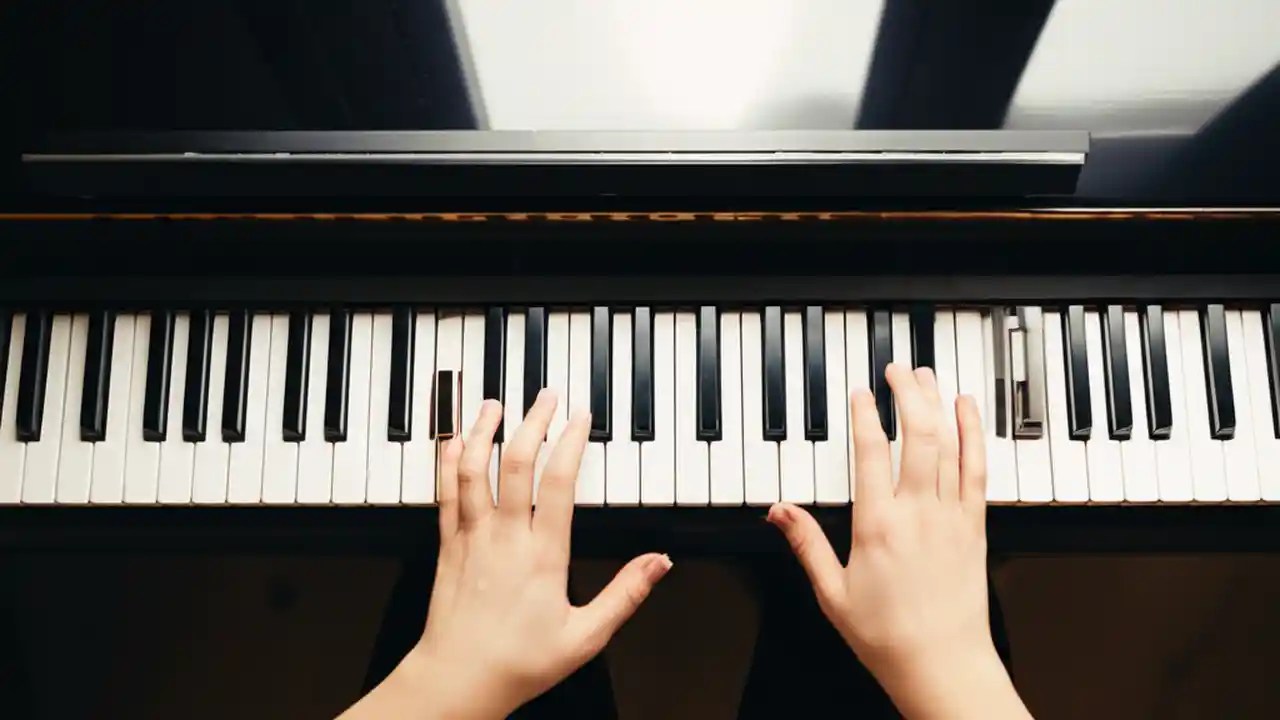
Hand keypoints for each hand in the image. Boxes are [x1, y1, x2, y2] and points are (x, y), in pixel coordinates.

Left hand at [342, 390, 671, 719]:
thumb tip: (659, 563)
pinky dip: (450, 461)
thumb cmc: (517, 664)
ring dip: (484, 431)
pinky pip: (445, 493)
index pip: (558, 482)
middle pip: (514, 462)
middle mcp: (504, 538)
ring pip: (473, 469)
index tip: (580, 417)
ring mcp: (471, 538)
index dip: (570, 442)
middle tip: (545, 395)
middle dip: (532, 422)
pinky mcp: (446, 546)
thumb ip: (625, 594)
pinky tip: (455, 441)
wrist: (457, 680)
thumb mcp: (586, 636)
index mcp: (542, 555)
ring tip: (495, 404)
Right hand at [768, 364, 1029, 719]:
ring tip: (927, 376)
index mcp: (877, 525)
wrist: (941, 664)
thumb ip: (805, 543)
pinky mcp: (974, 526)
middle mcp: (917, 513)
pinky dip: (974, 434)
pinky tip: (968, 411)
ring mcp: (950, 516)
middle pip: (917, 434)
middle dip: (907, 393)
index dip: (866, 414)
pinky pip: (977, 468)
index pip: (871, 451)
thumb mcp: (831, 591)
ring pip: (948, 443)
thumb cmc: (887, 635)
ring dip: (938, 404)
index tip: (860, 392)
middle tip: (896, 369)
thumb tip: (778, 511)